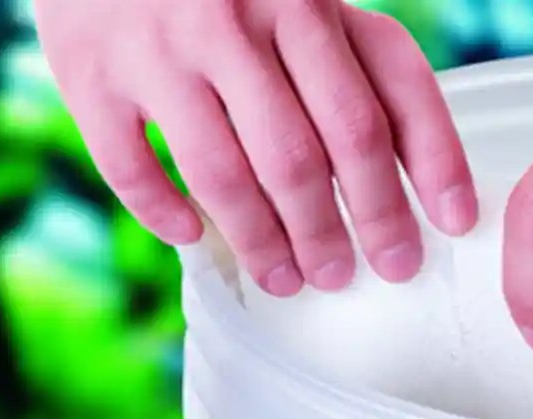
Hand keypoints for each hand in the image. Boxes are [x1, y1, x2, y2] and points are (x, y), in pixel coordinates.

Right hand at [34, 0, 477, 296]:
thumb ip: (352, 64)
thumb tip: (414, 177)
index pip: (380, 104)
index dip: (421, 177)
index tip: (441, 232)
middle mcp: (235, 20)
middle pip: (304, 157)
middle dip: (336, 232)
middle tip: (344, 276)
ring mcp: (159, 51)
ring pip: (223, 176)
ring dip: (261, 242)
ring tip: (283, 279)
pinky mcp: (91, 76)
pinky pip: (132, 169)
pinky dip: (164, 214)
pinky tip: (190, 235)